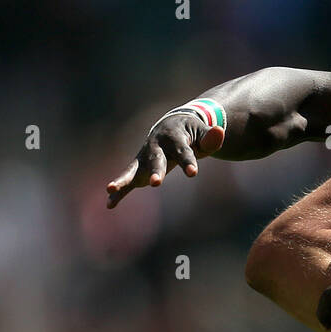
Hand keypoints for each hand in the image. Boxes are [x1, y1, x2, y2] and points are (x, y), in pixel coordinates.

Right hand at [106, 113, 225, 207]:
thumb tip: (220, 132)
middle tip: (156, 184)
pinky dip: (119, 191)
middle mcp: (155, 146)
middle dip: (156, 171)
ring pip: (133, 169)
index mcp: (174, 137)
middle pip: (156, 160)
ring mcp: (144, 158)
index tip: (193, 173)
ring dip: (123, 180)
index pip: (183, 151)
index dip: (188, 162)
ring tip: (111, 188)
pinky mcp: (138, 168)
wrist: (171, 126)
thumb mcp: (203, 136)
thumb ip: (210, 139)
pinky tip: (110, 205)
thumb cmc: (192, 135)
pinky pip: (127, 180)